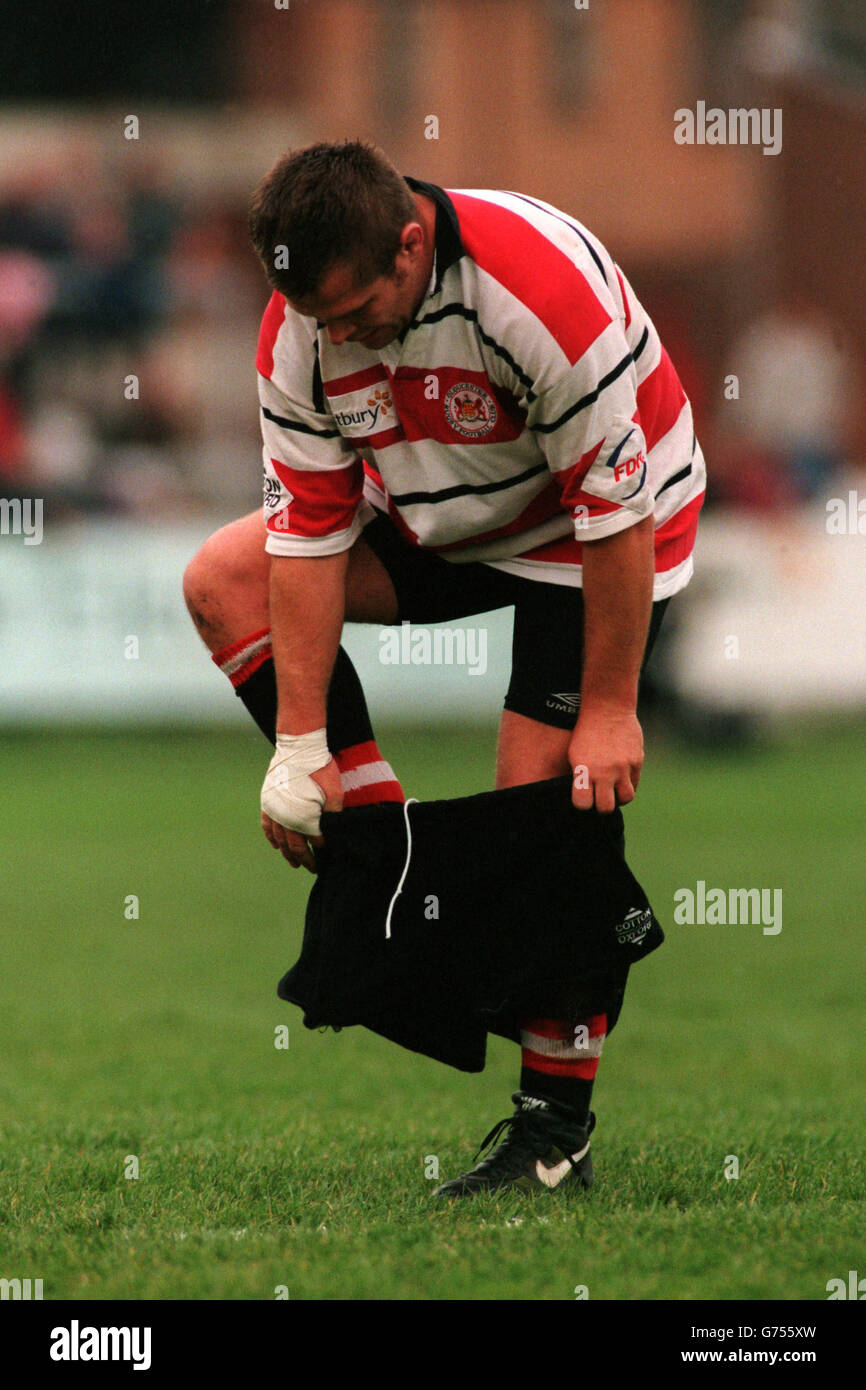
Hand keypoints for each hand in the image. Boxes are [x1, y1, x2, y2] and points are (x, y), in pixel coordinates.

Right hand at [261, 756, 343, 870]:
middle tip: (312, 868)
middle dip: (305, 858)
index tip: (327, 853)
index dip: (321, 848)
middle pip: (295, 845)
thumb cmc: (319, 768)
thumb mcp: (334, 790)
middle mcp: (286, 818)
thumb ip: (334, 812)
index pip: (314, 840)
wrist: (298, 747)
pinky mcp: (267, 802)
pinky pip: (267, 826)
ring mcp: (274, 811)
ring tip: (294, 863)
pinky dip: (271, 838)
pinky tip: (276, 846)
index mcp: (304, 817)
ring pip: (279, 839)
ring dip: (287, 853)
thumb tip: (333, 829)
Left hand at [568, 705, 643, 813]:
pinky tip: (621, 778)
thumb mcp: (575, 754)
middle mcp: (605, 773)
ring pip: (626, 798)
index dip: (582, 804)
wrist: (607, 708)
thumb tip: (585, 797)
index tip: (583, 798)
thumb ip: (580, 777)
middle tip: (599, 799)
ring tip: (613, 790)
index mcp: (585, 771)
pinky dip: (628, 784)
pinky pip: (635, 783)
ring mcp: (623, 768)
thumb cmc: (585, 732)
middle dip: (602, 806)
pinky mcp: (637, 761)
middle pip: (606, 807)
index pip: (583, 804)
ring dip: (619, 797)